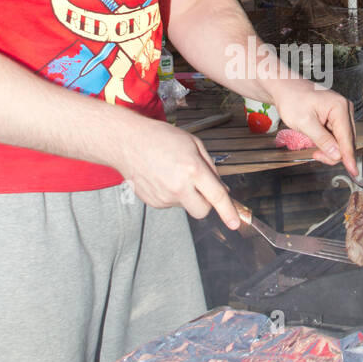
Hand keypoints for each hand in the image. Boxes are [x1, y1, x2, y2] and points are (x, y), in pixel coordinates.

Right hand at [115, 114, 239, 228]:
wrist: (127, 142)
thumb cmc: (161, 138)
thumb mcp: (194, 143)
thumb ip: (211, 168)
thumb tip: (222, 189)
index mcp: (191, 169)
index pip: (216, 196)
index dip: (228, 211)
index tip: (234, 223)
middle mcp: (178, 186)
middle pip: (202, 211)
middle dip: (206, 203)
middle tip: (200, 187)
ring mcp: (163, 197)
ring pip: (186, 206)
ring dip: (187, 195)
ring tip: (173, 173)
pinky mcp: (153, 202)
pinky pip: (171, 204)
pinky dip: (172, 194)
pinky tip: (163, 177)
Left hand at [271, 79, 357, 175]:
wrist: (284, 87)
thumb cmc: (292, 100)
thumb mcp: (304, 122)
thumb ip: (322, 140)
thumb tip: (337, 155)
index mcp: (340, 107)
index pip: (347, 138)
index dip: (349, 157)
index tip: (354, 172)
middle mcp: (345, 109)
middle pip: (347, 141)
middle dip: (333, 153)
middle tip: (315, 155)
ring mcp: (341, 112)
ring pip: (342, 140)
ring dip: (329, 148)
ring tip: (312, 146)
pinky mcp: (336, 116)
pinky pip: (337, 135)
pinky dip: (328, 142)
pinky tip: (315, 139)